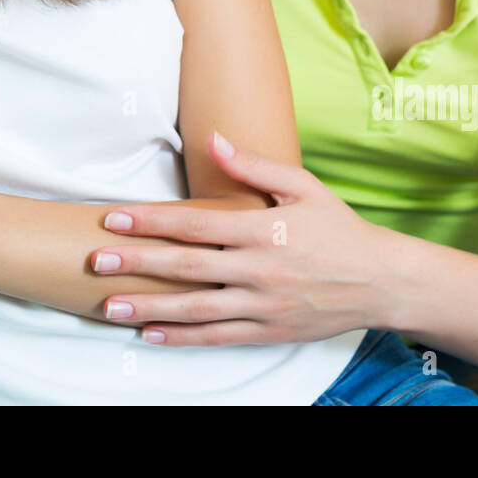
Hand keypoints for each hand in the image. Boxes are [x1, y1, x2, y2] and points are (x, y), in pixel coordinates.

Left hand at [91, 132, 386, 345]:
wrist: (381, 281)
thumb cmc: (338, 228)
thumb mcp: (303, 186)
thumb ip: (255, 165)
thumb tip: (214, 140)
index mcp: (263, 229)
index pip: (196, 224)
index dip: (152, 221)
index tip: (114, 217)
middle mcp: (259, 270)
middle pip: (186, 267)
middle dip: (138, 263)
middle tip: (97, 261)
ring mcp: (262, 305)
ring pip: (195, 309)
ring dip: (149, 308)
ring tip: (109, 306)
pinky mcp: (268, 332)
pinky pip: (217, 337)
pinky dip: (182, 338)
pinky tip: (150, 335)